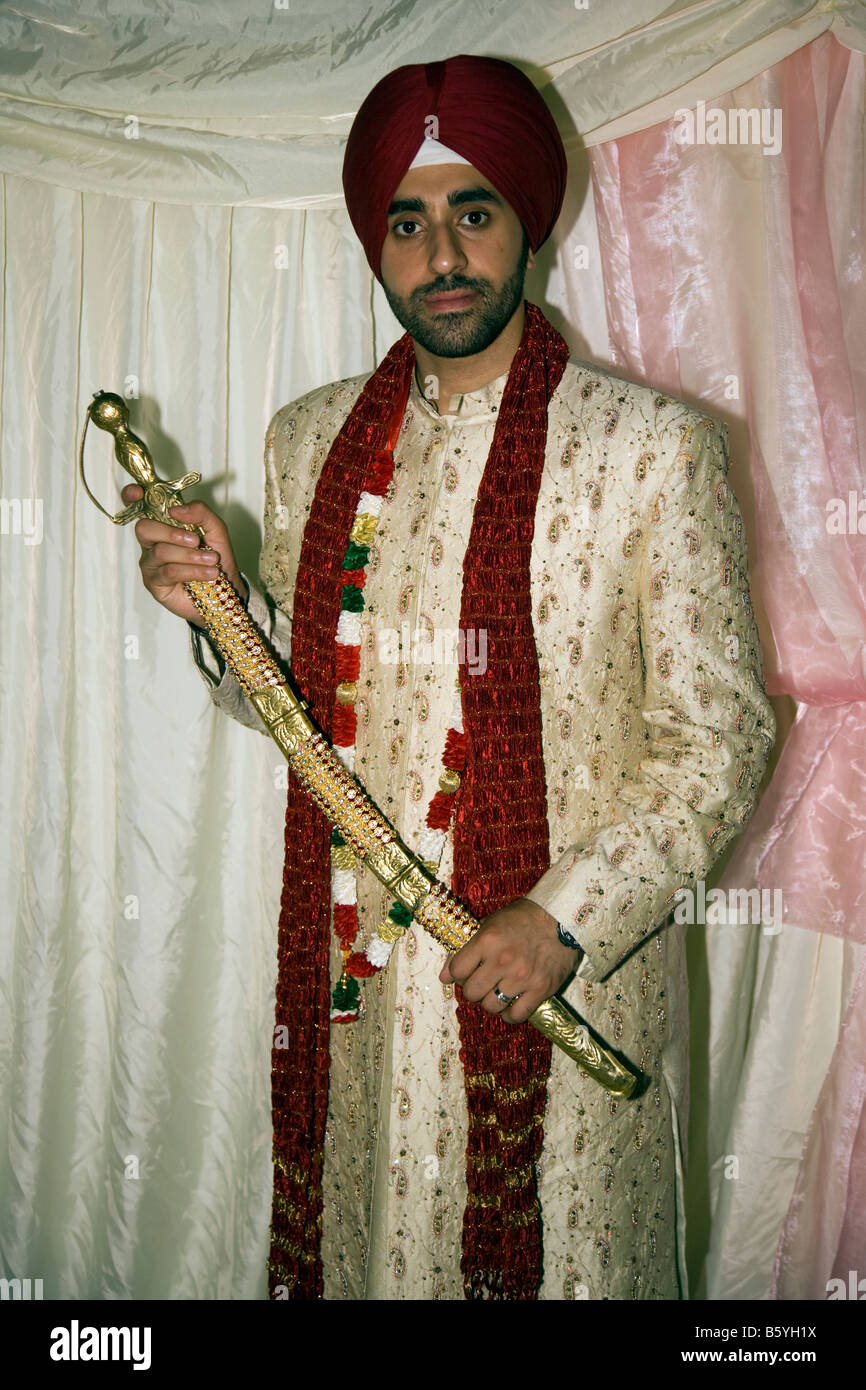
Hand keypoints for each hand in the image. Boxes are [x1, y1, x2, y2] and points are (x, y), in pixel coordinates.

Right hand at [121, 484, 246, 627]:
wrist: (226, 590)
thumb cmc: (216, 557)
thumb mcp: (216, 530)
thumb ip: (200, 513)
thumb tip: (177, 509)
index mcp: (163, 523)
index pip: (138, 505)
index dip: (132, 496)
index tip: (138, 492)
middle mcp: (152, 542)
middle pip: (144, 528)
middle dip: (171, 532)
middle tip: (196, 541)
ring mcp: (150, 563)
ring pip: (161, 552)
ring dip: (191, 556)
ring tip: (212, 560)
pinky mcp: (154, 584)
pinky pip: (169, 572)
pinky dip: (193, 570)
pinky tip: (209, 573)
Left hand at [439, 898, 579, 1024]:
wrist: (561, 918)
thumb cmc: (523, 919)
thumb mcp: (490, 924)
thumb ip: (467, 949)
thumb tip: (444, 976)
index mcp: (487, 941)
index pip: (457, 971)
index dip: (457, 974)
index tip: (464, 972)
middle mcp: (503, 960)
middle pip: (471, 993)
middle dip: (472, 990)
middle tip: (482, 982)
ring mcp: (522, 977)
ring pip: (491, 1006)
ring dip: (491, 1002)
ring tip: (498, 992)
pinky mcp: (541, 989)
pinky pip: (516, 1016)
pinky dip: (510, 1014)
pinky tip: (511, 1004)